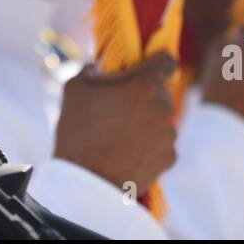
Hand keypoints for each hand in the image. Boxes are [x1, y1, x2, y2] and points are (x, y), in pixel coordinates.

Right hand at [54, 52, 177, 192]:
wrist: (87, 182)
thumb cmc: (78, 131)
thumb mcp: (75, 88)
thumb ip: (90, 70)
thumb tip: (98, 69)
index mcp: (143, 85)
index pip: (166, 61)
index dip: (156, 62)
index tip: (145, 68)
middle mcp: (162, 107)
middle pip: (161, 92)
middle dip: (145, 95)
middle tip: (122, 106)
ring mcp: (168, 134)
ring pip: (162, 118)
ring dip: (148, 120)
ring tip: (122, 134)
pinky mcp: (169, 158)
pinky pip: (162, 143)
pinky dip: (150, 144)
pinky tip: (129, 151)